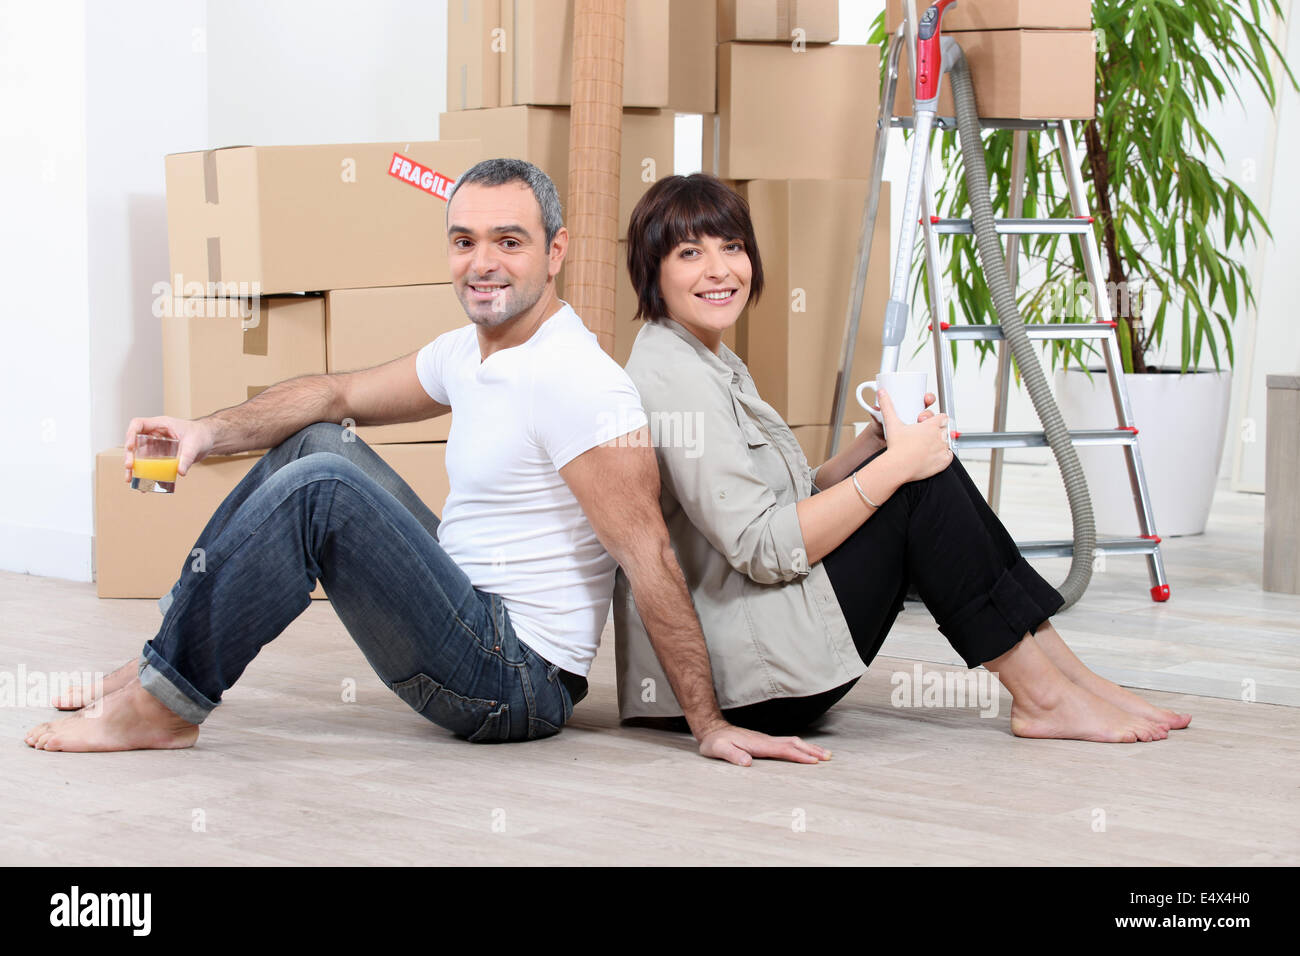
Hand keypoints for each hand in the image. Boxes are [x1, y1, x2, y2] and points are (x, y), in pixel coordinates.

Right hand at [123, 415, 214, 483]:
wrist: (208, 440)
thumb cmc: (201, 435)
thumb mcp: (195, 444)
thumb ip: (188, 457)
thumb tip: (180, 472)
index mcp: (160, 425)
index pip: (138, 425)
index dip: (130, 434)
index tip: (130, 447)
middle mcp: (155, 434)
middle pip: (135, 443)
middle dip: (129, 455)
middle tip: (129, 467)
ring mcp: (156, 445)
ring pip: (139, 455)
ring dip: (133, 468)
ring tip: (130, 480)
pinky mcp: (160, 456)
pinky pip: (149, 464)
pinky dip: (145, 474)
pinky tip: (143, 485)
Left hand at [698, 721, 831, 766]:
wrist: (712, 729)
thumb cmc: (715, 742)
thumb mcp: (718, 749)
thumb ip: (732, 755)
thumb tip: (747, 762)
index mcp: (757, 744)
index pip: (783, 750)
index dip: (798, 756)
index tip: (814, 761)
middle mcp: (765, 740)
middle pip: (793, 743)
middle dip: (811, 750)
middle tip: (829, 757)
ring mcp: (766, 740)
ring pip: (792, 742)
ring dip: (809, 748)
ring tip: (825, 755)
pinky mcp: (765, 742)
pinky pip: (787, 743)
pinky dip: (800, 747)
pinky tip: (805, 751)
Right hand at [878, 388, 951, 482]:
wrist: (898, 467)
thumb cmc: (896, 447)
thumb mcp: (892, 423)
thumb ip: (887, 406)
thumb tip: (882, 392)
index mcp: (931, 425)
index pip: (943, 417)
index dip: (937, 420)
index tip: (930, 424)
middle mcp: (939, 436)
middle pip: (944, 430)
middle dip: (937, 432)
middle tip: (925, 437)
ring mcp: (942, 449)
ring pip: (947, 443)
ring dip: (939, 444)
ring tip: (926, 447)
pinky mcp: (944, 461)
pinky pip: (949, 456)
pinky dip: (943, 456)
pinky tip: (932, 456)